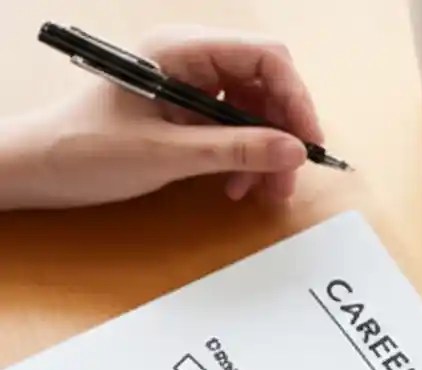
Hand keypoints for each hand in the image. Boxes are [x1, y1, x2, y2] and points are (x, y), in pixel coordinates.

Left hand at [0, 27, 323, 209]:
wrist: (40, 168)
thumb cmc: (86, 150)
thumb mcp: (168, 154)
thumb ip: (235, 150)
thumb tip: (294, 151)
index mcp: (181, 50)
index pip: (265, 57)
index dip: (296, 98)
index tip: (306, 143)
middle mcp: (190, 58)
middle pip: (266, 84)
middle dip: (282, 132)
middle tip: (287, 178)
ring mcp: (189, 82)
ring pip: (255, 109)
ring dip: (266, 151)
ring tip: (261, 191)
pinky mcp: (187, 107)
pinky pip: (234, 125)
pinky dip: (244, 156)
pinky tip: (236, 184)